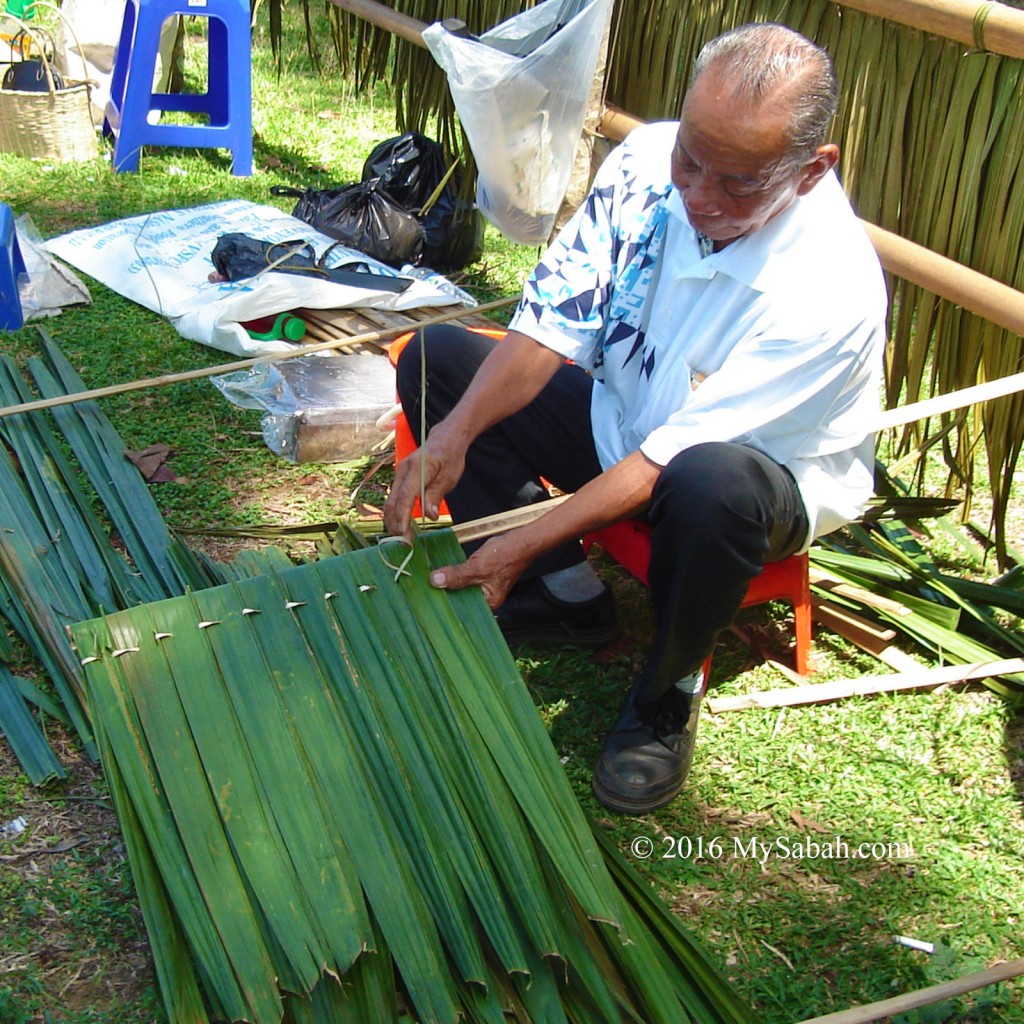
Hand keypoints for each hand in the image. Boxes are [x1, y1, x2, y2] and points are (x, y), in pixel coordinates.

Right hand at [383, 427, 466, 541]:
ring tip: (404, 536)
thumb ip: (436, 495)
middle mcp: (403, 470)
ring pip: (391, 501)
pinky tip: (402, 524)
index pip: (405, 496)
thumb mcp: (449, 477)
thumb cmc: (450, 456)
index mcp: (417, 468)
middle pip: (393, 501)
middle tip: (405, 542)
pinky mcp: (400, 478)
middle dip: (396, 523)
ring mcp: (399, 473)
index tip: (404, 534)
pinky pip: (395, 497)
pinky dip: (396, 512)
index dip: (403, 516)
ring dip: (394, 520)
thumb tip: (429, 515)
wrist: (445, 439)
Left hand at [428, 532, 529, 609]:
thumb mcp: (477, 567)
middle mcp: (487, 598)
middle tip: (429, 588)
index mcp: (489, 602)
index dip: (446, 603)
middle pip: (461, 599)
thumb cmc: (507, 555)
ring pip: (462, 588)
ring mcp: (485, 587)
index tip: (430, 598)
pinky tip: (446, 571)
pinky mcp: (483, 576)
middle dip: (446, 592)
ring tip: (435, 579)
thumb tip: (436, 581)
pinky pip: (466, 579)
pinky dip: (457, 575)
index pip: (462, 608)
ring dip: (450, 582)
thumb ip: (456, 575)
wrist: (522, 541)